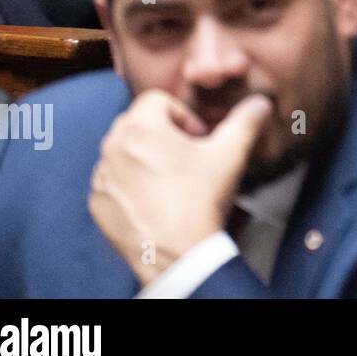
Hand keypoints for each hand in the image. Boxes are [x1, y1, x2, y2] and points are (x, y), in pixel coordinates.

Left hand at [89, 90, 271, 285]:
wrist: (178, 255)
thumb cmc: (200, 199)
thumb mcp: (230, 154)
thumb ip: (244, 121)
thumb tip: (259, 102)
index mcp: (140, 127)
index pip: (157, 100)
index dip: (183, 115)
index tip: (199, 139)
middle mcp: (111, 147)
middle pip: (137, 123)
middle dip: (163, 134)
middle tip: (188, 158)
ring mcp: (101, 177)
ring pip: (123, 152)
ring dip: (144, 158)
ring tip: (172, 181)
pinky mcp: (97, 203)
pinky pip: (112, 181)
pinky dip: (130, 184)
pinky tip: (155, 201)